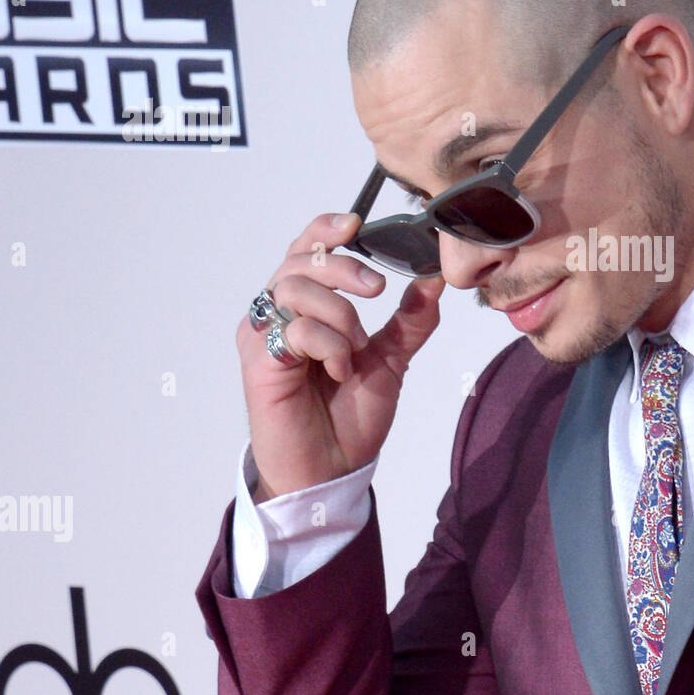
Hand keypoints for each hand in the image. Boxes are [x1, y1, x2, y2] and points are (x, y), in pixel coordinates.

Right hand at [236, 213, 444, 499]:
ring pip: (296, 288)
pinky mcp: (258, 360)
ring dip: (339, 315)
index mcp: (307, 305)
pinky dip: (328, 344)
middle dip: (344, 265)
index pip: (307, 248)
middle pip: (300, 258)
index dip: (328, 228)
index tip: (359, 224)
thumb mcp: (391, 359)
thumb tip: (435, 276)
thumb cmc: (350, 416)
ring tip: (355, 350)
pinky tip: (340, 370)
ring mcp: (263, 334)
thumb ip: (410, 319)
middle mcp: (278, 313)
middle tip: (377, 289)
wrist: (332, 470)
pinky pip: (294, 328)